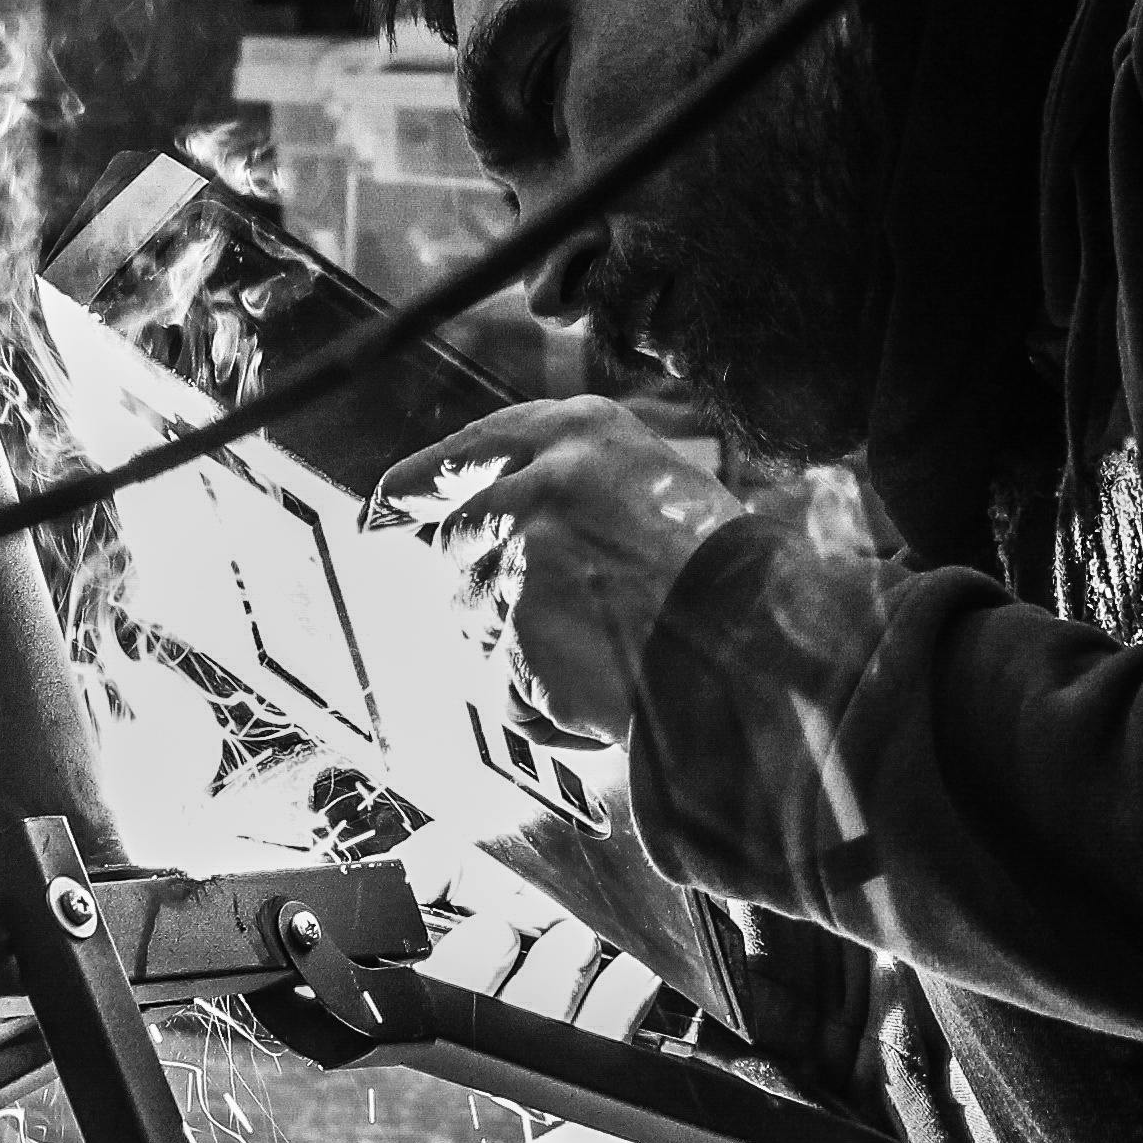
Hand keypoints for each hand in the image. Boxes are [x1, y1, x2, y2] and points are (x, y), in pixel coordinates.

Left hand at [375, 400, 747, 751]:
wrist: (760, 645)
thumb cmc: (737, 578)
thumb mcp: (668, 491)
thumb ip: (588, 494)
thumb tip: (512, 521)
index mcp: (583, 432)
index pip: (473, 447)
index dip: (420, 480)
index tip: (382, 509)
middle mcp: (537, 481)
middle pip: (459, 541)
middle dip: (487, 590)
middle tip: (550, 628)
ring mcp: (515, 554)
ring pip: (475, 618)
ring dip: (523, 655)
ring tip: (608, 664)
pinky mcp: (510, 630)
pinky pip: (504, 686)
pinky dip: (544, 710)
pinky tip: (603, 704)